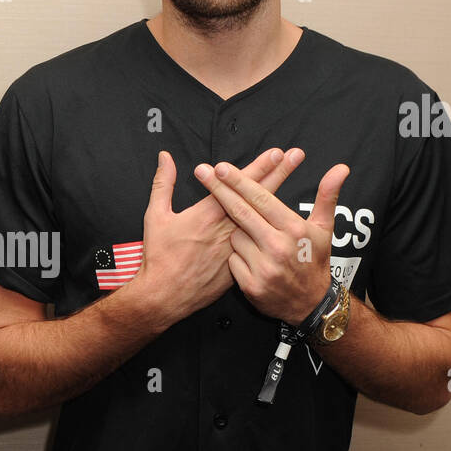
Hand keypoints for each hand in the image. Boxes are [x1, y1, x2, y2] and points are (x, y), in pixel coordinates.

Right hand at [128, 147, 304, 327]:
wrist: (165, 297)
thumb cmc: (159, 258)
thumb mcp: (156, 217)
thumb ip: (163, 183)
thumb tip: (165, 158)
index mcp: (209, 214)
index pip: (241, 185)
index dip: (260, 167)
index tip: (276, 153)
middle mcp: (227, 229)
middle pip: (259, 198)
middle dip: (279, 174)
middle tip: (295, 156)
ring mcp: (236, 248)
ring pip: (262, 219)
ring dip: (278, 199)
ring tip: (293, 186)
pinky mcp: (238, 265)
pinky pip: (256, 245)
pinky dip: (269, 231)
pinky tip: (281, 222)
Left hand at [196, 158, 350, 323]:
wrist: (311, 304)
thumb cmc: (314, 260)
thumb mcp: (324, 228)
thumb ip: (328, 196)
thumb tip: (341, 168)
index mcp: (293, 228)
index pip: (261, 199)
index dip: (239, 182)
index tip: (222, 167)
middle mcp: (278, 247)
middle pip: (240, 212)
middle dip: (219, 190)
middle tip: (202, 172)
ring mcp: (264, 267)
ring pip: (234, 238)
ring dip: (236, 235)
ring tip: (254, 242)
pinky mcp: (251, 285)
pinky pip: (232, 261)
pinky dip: (236, 258)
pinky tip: (250, 261)